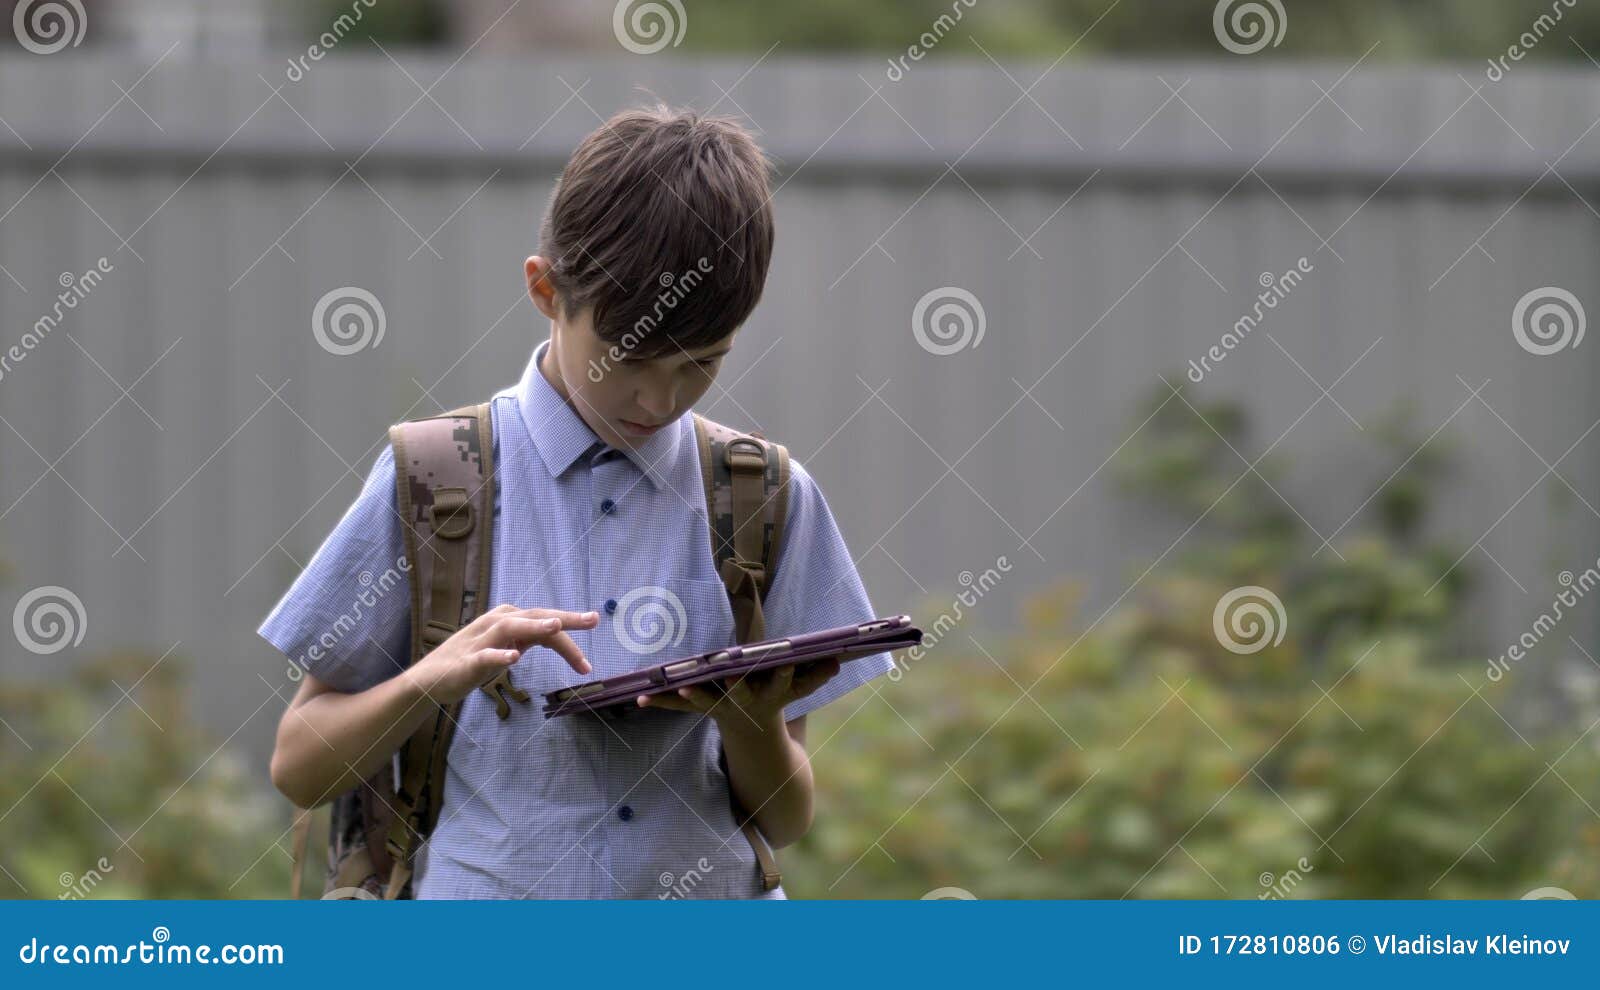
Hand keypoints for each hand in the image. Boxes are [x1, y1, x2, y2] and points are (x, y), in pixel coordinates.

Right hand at [405, 603, 597, 704]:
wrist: (430, 680)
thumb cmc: (472, 663)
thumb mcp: (506, 648)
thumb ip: (528, 639)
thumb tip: (557, 636)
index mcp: (509, 621)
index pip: (546, 624)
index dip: (571, 636)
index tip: (589, 660)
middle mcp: (497, 624)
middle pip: (535, 617)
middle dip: (565, 618)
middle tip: (593, 620)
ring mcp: (481, 641)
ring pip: (511, 627)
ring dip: (534, 625)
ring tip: (557, 626)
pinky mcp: (467, 661)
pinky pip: (485, 656)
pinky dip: (500, 655)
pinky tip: (515, 657)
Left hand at [635, 657, 842, 728]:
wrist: (754, 743)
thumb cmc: (777, 704)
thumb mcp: (799, 691)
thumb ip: (815, 676)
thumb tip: (838, 658)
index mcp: (772, 698)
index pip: (783, 684)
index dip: (786, 674)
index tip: (787, 662)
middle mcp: (747, 704)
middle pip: (740, 694)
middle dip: (734, 686)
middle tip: (729, 676)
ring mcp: (723, 708)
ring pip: (704, 701)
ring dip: (688, 694)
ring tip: (674, 686)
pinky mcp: (703, 709)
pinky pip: (680, 705)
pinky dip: (662, 700)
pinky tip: (638, 698)